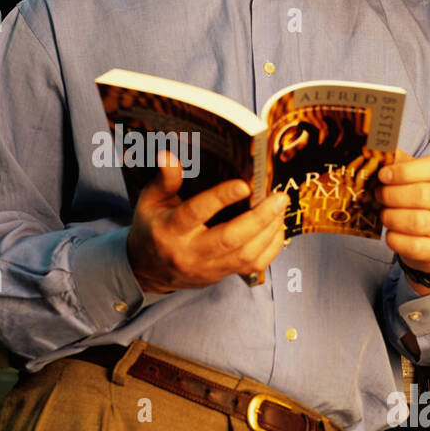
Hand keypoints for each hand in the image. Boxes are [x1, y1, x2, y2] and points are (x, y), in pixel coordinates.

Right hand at [127, 150, 288, 293]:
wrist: (149, 270)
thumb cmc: (152, 228)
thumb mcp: (150, 201)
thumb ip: (165, 179)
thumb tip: (168, 155)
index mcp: (170, 230)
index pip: (196, 213)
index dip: (221, 198)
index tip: (244, 185)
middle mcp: (190, 252)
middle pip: (229, 239)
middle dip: (258, 218)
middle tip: (279, 197)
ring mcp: (208, 268)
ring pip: (246, 255)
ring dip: (269, 230)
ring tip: (280, 206)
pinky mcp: (222, 275)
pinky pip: (254, 266)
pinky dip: (271, 246)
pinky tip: (276, 226)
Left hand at [376, 148, 429, 287]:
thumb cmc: (422, 199)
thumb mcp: (415, 176)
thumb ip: (400, 162)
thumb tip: (376, 148)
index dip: (404, 172)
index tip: (383, 175)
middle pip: (422, 195)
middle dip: (392, 195)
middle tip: (379, 195)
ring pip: (418, 221)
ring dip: (392, 217)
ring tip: (385, 215)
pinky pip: (416, 246)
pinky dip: (396, 240)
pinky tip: (390, 234)